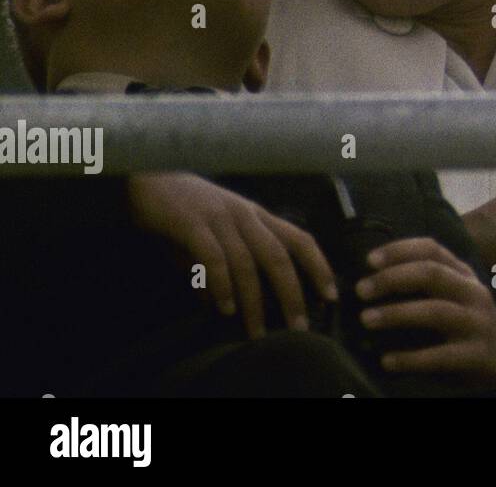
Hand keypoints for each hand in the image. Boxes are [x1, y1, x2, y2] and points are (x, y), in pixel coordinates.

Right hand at [126, 172, 336, 337]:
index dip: (319, 266)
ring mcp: (220, 218)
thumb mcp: (216, 234)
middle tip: (300, 327)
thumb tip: (225, 306)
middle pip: (279, 256)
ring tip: (257, 333)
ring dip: (255, 302)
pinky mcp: (193, 224)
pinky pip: (214, 258)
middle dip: (293, 294)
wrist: (149, 178)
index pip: (300, 239)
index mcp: (258, 216)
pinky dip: (222, 285)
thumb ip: (225, 266)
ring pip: (248, 263)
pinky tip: (225, 309)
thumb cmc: (186, 209)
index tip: (331, 296)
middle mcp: (246, 215)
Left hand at [355, 237, 495, 382]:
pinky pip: (440, 356)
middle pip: (431, 273)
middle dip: (392, 278)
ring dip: (396, 313)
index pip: (431, 249)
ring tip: (366, 319)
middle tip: (361, 290)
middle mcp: (474, 293)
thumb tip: (370, 281)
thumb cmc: (465, 332)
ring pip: (435, 311)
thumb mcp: (452, 300)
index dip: (399, 250)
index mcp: (464, 276)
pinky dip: (410, 358)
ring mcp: (478, 323)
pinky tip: (387, 361)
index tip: (369, 260)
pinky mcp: (478, 355)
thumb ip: (423, 287)